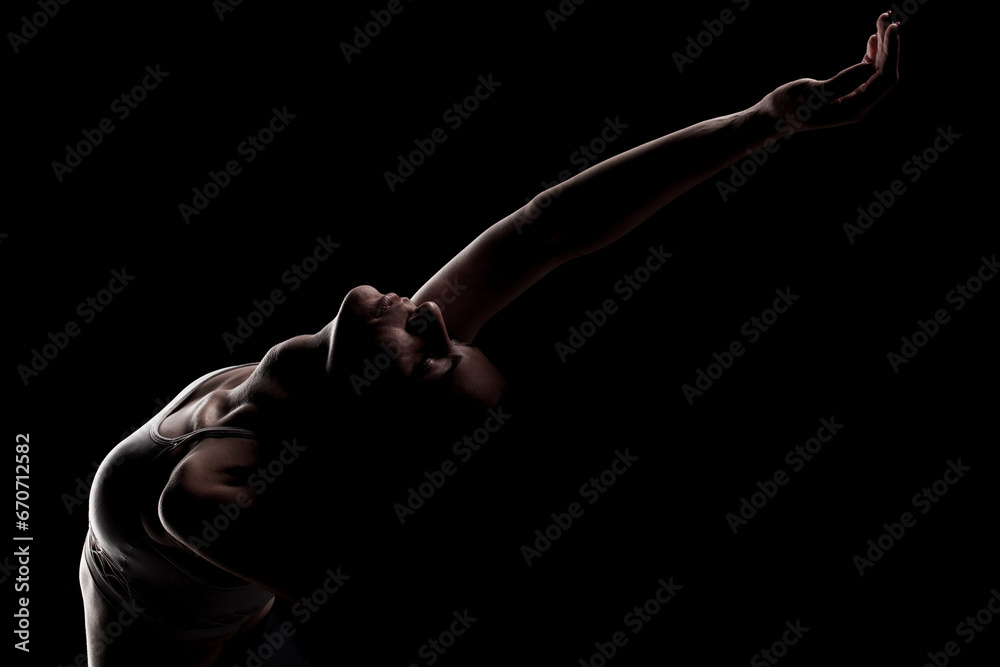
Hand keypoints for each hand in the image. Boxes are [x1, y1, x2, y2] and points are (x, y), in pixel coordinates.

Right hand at [756, 12, 900, 131]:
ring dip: (882, 46)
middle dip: (888, 45)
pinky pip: (867, 71)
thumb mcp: (810, 93)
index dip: (891, 53)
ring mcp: (854, 98)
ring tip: (882, 21)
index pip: (884, 79)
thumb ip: (841, 83)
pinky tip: (871, 39)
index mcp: (854, 108)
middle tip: (886, 17)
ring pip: (877, 69)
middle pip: (885, 72)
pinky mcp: (846, 91)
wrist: (772, 116)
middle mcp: (859, 105)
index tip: (891, 29)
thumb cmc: (787, 107)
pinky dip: (872, 54)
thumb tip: (870, 68)